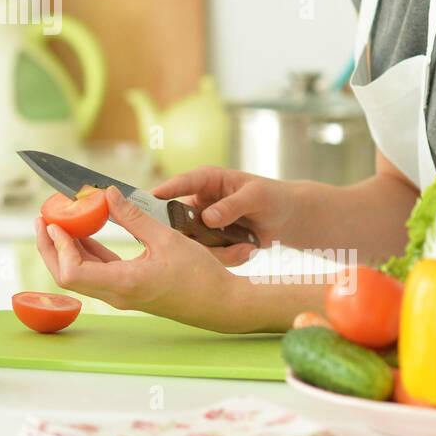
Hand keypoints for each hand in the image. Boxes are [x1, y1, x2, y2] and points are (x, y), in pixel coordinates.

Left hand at [32, 186, 261, 332]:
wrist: (221, 304)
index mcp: (124, 284)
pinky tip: (85, 233)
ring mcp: (121, 294)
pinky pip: (97, 273)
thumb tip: (108, 194)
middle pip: (67, 276)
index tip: (54, 222)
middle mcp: (117, 294)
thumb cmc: (200, 276)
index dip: (58, 247)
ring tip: (57, 221)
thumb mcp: (167, 239)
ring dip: (66, 249)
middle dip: (51, 248)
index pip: (72, 273)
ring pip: (80, 275)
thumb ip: (134, 217)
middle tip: (43, 220)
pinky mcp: (128, 290)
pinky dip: (86, 253)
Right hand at [152, 165, 297, 249]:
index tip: (150, 199)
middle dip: (187, 234)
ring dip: (217, 250)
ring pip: (192, 242)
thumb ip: (232, 206)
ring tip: (246, 247)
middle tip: (202, 243)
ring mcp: (201, 223)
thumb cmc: (271, 197)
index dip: (165, 190)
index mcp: (207, 180)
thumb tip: (207, 218)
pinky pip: (208, 254)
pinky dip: (227, 256)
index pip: (182, 183)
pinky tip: (247, 249)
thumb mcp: (256, 197)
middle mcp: (198, 201)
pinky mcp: (208, 242)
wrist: (284, 218)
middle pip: (177, 218)